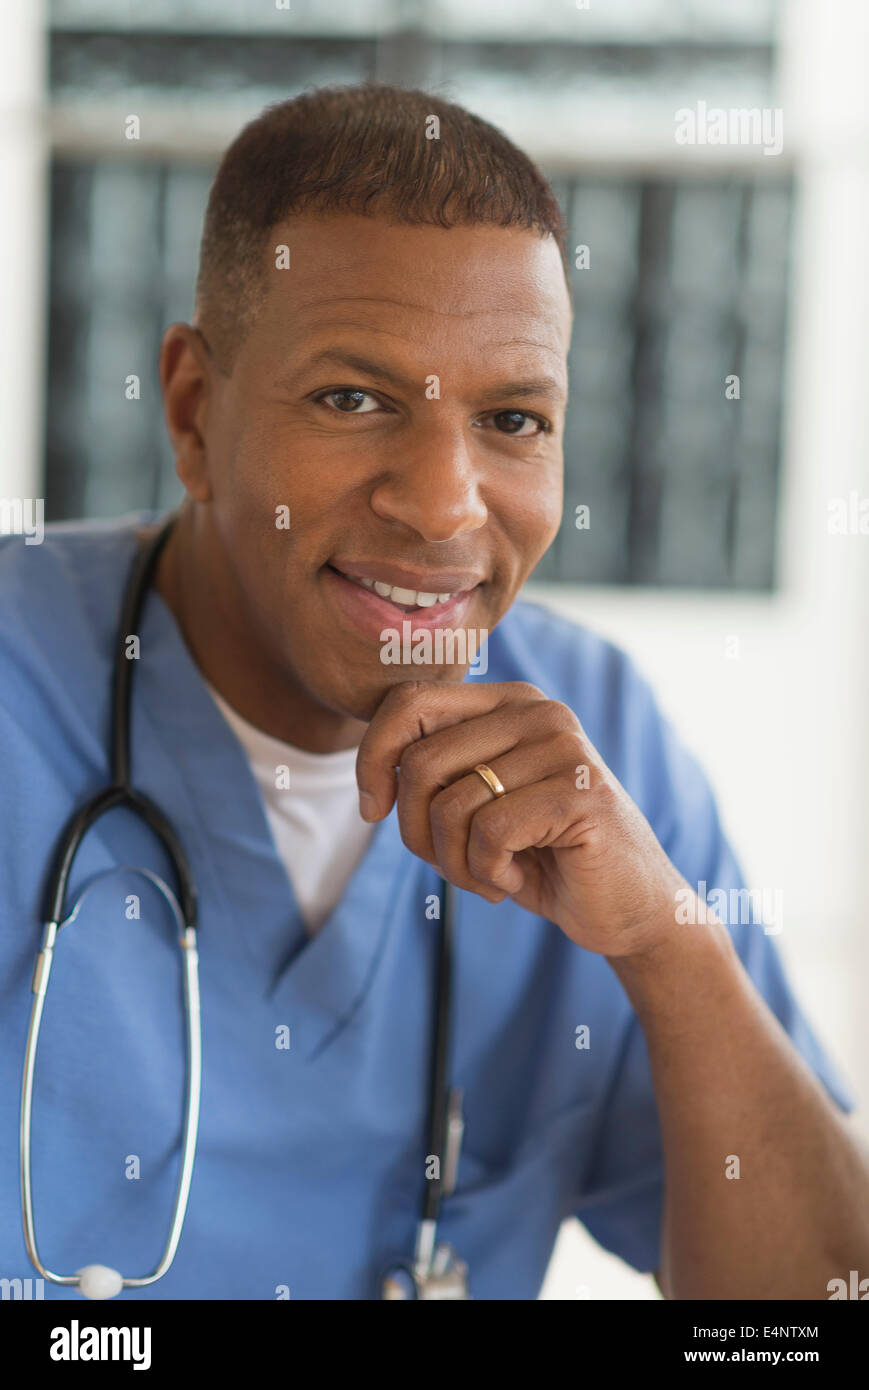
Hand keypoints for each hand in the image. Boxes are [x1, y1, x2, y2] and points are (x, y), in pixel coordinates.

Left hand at [355, 680, 687, 957]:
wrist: (629, 908)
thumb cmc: (542, 858)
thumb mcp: (479, 806)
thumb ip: (437, 773)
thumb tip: (374, 771)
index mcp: (509, 703)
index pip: (409, 702)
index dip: (372, 758)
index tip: (374, 809)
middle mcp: (539, 712)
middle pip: (421, 762)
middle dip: (417, 832)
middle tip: (452, 865)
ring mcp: (565, 749)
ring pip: (451, 805)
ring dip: (456, 863)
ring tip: (490, 876)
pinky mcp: (580, 794)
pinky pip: (490, 834)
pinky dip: (487, 873)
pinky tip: (514, 881)